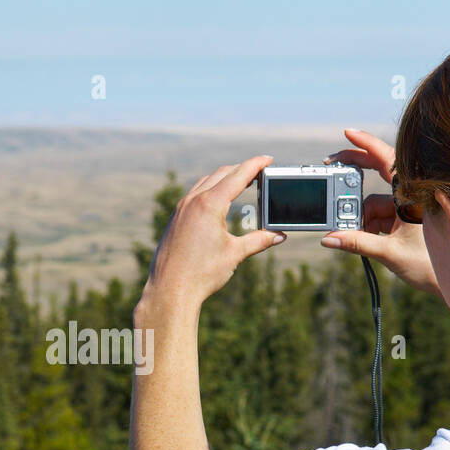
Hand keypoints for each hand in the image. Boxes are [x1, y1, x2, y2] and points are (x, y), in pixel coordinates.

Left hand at [143, 155, 283, 309]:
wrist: (169, 289)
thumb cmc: (201, 273)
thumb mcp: (234, 254)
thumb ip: (258, 241)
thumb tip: (279, 237)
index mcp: (209, 205)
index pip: (238, 176)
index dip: (255, 165)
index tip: (268, 159)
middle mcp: (193, 201)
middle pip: (222, 174)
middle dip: (242, 169)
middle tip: (260, 170)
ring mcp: (181, 209)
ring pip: (206, 182)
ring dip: (225, 178)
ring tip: (241, 181)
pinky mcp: (175, 218)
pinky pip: (194, 194)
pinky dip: (210, 189)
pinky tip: (217, 199)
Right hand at [323, 129, 440, 296]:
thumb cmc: (429, 265)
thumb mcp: (389, 253)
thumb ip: (358, 244)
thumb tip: (329, 239)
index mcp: (412, 195)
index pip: (388, 161)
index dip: (367, 144)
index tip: (347, 133)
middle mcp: (408, 197)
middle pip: (376, 177)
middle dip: (351, 177)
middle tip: (329, 168)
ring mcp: (404, 210)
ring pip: (372, 204)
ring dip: (358, 217)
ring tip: (347, 233)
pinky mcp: (401, 222)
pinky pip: (377, 217)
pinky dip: (365, 226)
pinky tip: (358, 238)